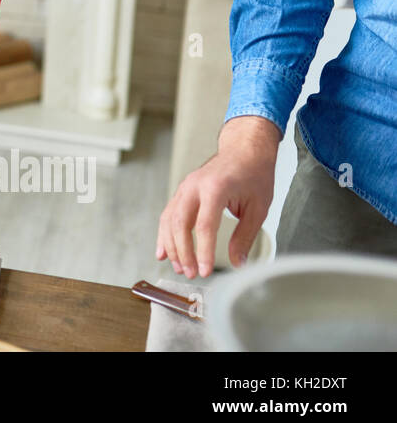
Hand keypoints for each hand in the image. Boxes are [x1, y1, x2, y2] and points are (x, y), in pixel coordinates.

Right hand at [156, 115, 279, 277]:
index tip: (205, 270)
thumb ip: (245, 236)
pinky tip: (164, 251)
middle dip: (183, 252)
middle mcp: (195, 186)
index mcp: (216, 188)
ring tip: (178, 267)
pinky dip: (164, 234)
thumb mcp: (258, 208)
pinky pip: (168, 214)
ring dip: (171, 246)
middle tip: (190, 273)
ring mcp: (185, 187)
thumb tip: (237, 262)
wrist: (244, 149)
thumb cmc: (254, 174)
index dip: (203, 251)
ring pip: (169, 219)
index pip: (204, 225)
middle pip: (180, 223)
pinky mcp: (182, 191)